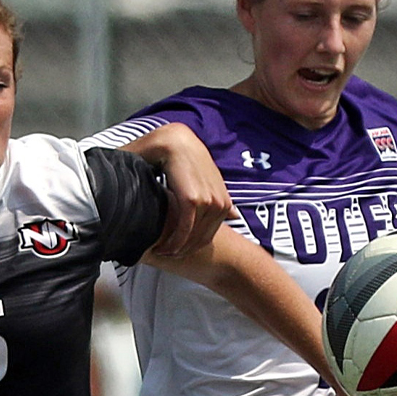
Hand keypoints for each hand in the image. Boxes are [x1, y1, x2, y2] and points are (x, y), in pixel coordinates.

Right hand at [146, 128, 236, 257]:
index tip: (177, 252)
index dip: (193, 246)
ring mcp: (208, 201)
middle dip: (184, 250)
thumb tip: (235, 215)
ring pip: (192, 236)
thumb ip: (217, 197)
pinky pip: (184, 229)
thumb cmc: (183, 160)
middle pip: (202, 238)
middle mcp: (219, 201)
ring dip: (176, 248)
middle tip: (166, 255)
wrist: (173, 140)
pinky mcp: (193, 199)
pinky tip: (161, 247)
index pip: (210, 233)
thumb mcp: (206, 180)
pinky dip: (172, 241)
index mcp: (223, 199)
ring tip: (160, 252)